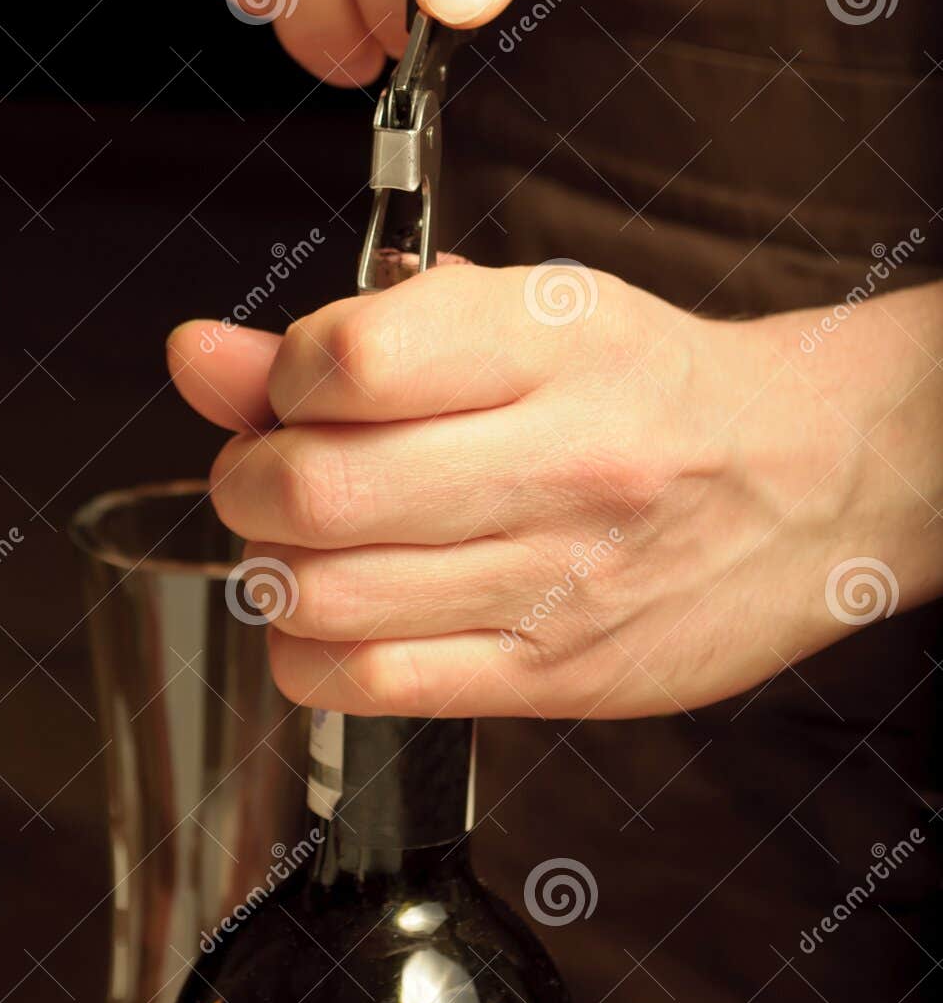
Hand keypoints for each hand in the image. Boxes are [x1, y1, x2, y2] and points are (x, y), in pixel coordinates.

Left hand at [166, 266, 942, 718]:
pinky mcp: (552, 675)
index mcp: (549, 342)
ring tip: (308, 545)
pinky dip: (309, 655)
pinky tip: (338, 617)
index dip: (276, 377)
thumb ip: (354, 337)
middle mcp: (559, 459)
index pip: (346, 361)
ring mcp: (558, 578)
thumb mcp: (522, 317)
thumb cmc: (649, 391)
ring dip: (274, 569)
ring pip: (326, 595)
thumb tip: (200, 355)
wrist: (801, 482)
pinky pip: (370, 685)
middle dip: (246, 481)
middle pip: (316, 489)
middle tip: (268, 475)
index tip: (292, 387)